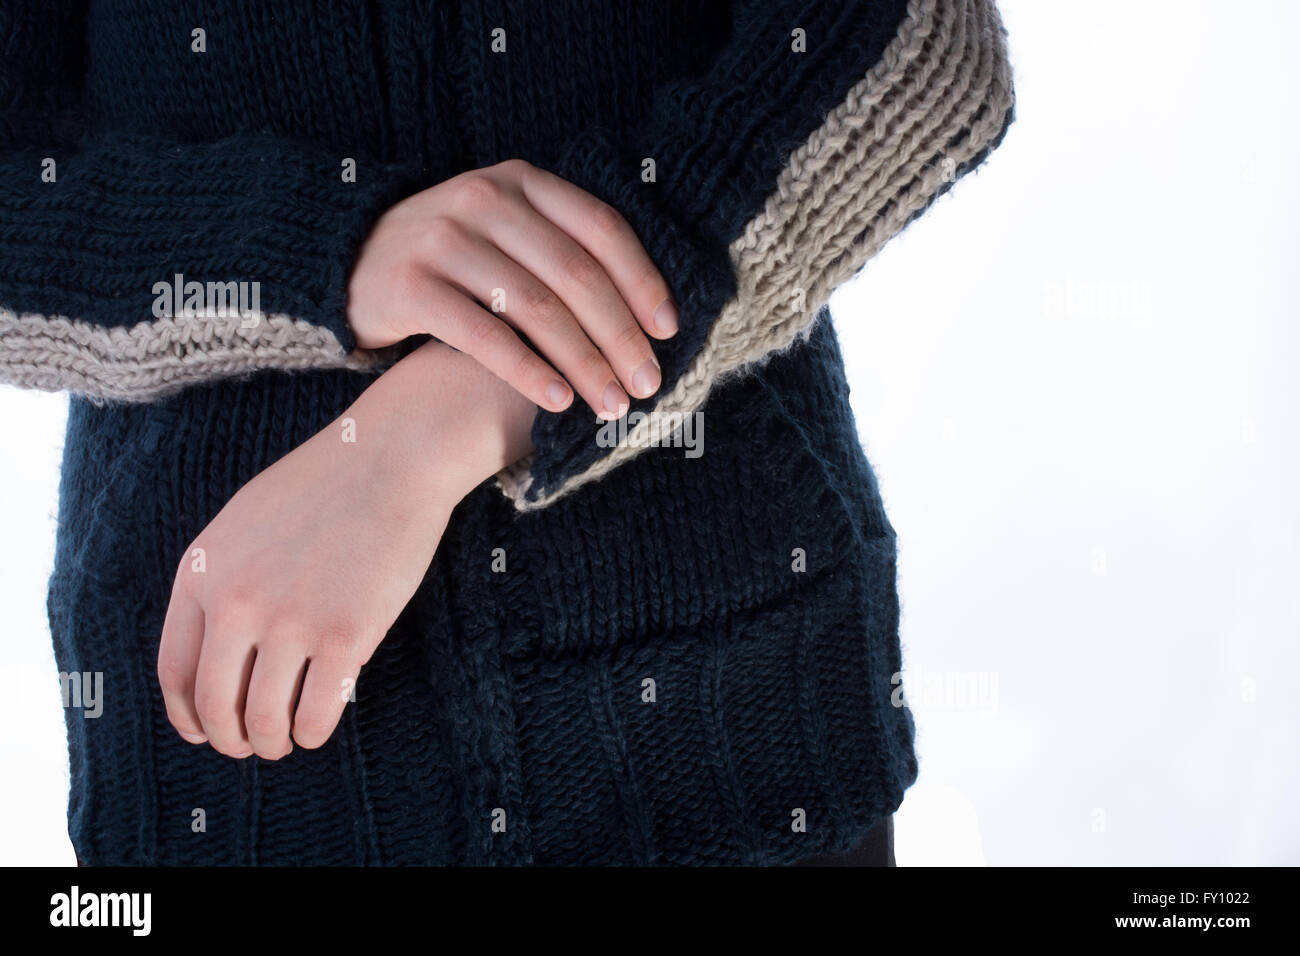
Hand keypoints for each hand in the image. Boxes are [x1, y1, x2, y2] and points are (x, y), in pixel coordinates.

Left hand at [156, 339, 535, 758]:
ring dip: (272, 742)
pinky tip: (317, 727)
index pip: (174, 670)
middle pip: (216, 704)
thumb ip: (222, 578)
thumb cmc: (324, 485)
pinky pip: (316, 712)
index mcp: (202, 574)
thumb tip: (220, 647)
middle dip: (229, 738)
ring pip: (265, 719)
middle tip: (249, 745)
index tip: (202, 730)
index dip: (187, 714)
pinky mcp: (345, 636)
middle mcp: (236, 604)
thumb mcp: (243, 522)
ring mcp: (291, 622)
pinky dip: (312, 732)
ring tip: (284, 742)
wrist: (391, 458)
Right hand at [347, 158, 678, 420]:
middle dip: (620, 336)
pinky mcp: (410, 285)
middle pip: (576, 274)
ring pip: (536, 308)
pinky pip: (485, 335)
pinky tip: (558, 401)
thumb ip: (561, 250)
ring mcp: (444, 238)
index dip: (642, 281)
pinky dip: (529, 372)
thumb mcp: (504, 232)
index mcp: (521, 182)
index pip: (601, 228)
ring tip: (610, 404)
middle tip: (647, 383)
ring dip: (583, 363)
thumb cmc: (451, 262)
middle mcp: (484, 198)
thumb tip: (645, 310)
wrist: (349, 265)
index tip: (668, 332)